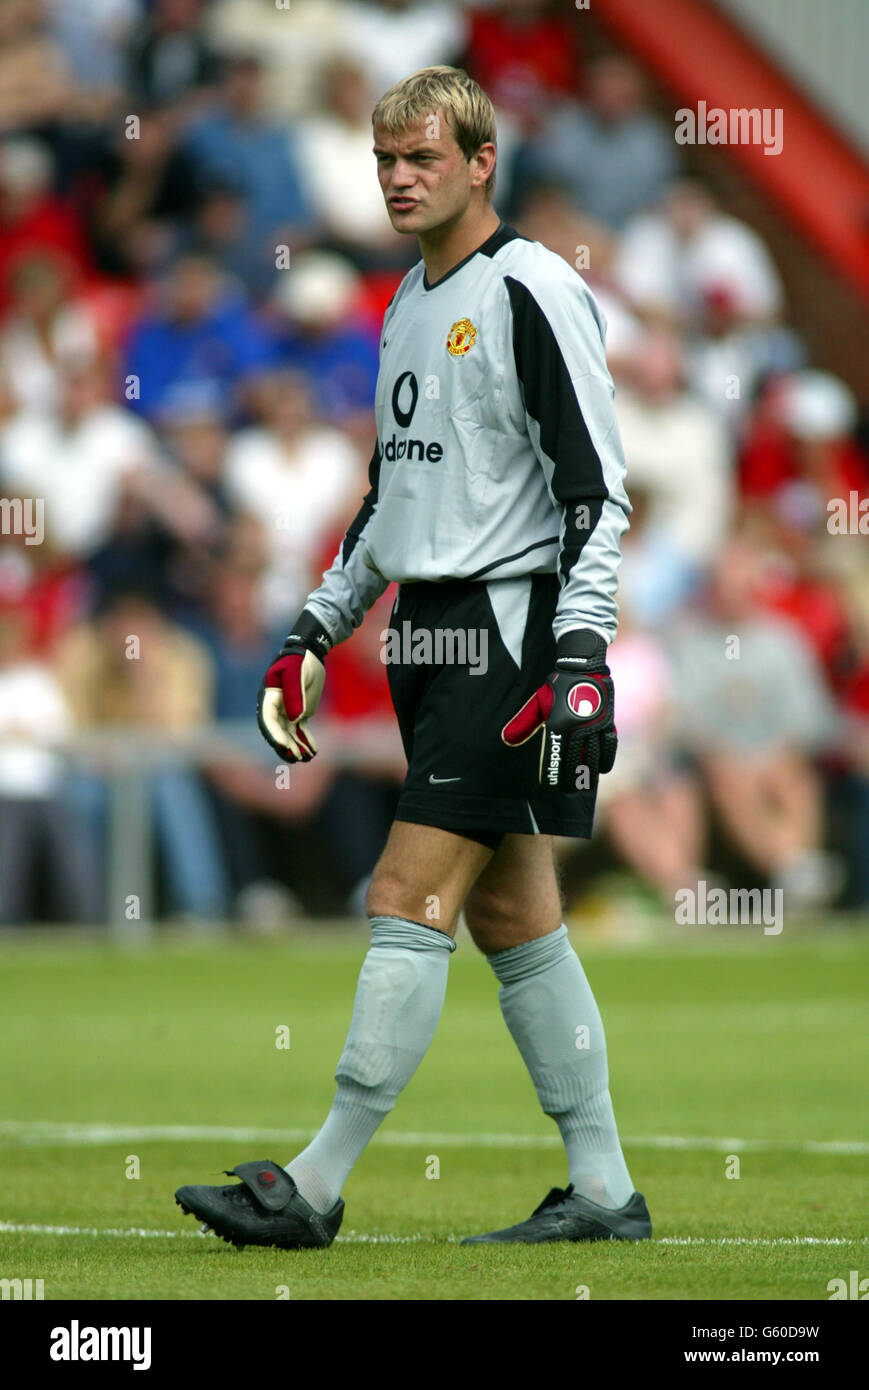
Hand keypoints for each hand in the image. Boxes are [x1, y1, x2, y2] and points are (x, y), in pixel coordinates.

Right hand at [256, 612, 331, 762]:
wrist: (308, 654)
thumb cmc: (299, 661)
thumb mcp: (296, 673)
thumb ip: (294, 694)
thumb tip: (296, 718)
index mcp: (269, 697)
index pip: (268, 719)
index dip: (274, 734)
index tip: (283, 745)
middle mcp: (274, 707)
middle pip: (277, 731)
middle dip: (285, 746)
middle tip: (296, 757)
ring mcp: (286, 712)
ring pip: (288, 735)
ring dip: (296, 747)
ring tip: (308, 758)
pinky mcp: (298, 714)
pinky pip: (299, 731)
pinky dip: (306, 741)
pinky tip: (314, 751)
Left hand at [501, 629, 616, 793]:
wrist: (583, 666)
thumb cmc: (557, 685)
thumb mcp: (537, 702)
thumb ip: (523, 723)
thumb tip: (507, 739)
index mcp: (558, 725)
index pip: (555, 759)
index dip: (553, 776)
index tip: (550, 787)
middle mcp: (578, 729)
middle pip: (575, 764)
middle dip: (570, 780)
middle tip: (567, 790)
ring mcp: (595, 726)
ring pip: (594, 759)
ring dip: (588, 775)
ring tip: (583, 785)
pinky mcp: (608, 722)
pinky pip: (610, 746)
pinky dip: (606, 760)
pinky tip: (601, 771)